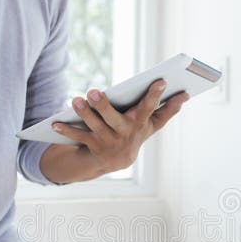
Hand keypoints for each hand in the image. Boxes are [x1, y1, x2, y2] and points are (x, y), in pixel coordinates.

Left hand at [52, 79, 188, 173]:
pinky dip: (65, 129)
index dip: (155, 95)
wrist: (116, 161)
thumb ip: (168, 110)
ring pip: (93, 126)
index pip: (150, 107)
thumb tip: (186, 95)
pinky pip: (77, 136)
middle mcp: (124, 133)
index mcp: (140, 123)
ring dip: (84, 114)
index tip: (159, 80)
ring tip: (75, 100)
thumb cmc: (135, 133)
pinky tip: (54, 122)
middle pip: (113, 118)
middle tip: (93, 92)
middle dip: (103, 106)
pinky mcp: (91, 145)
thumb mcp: (152, 124)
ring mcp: (107, 140)